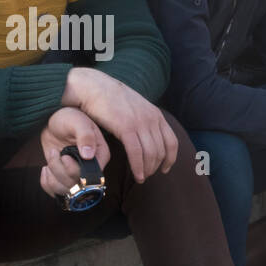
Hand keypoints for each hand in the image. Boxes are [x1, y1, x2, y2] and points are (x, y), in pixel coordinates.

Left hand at [39, 107, 108, 199]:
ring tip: (50, 160)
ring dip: (53, 178)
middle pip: (77, 185)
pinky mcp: (64, 175)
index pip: (91, 175)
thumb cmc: (68, 116)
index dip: (74, 170)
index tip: (65, 156)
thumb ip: (85, 136)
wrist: (53, 119)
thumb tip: (89, 154)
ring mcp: (77, 173)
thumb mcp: (77, 121)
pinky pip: (56, 191)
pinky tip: (45, 169)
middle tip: (55, 153)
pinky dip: (47, 184)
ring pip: (66, 190)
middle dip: (60, 171)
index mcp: (100, 155)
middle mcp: (92, 167)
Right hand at [62, 68, 177, 182]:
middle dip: (155, 166)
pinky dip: (138, 167)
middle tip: (147, 175)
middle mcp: (152, 119)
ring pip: (151, 154)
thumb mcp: (135, 108)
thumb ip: (144, 121)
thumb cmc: (111, 99)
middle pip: (161, 150)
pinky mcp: (126, 127)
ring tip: (141, 178)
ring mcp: (140, 122)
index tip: (165, 169)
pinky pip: (137, 152)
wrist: (94, 87)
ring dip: (147, 169)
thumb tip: (147, 136)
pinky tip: (137, 175)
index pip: (172, 142)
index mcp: (156, 115)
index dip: (170, 158)